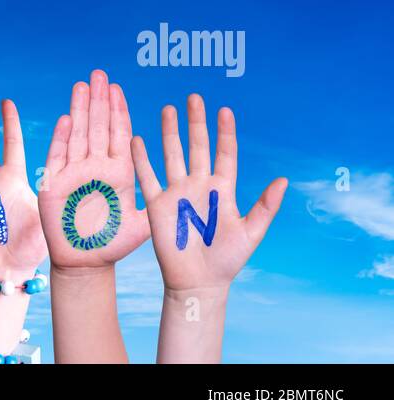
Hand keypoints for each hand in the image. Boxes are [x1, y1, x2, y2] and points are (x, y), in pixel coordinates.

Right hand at [39, 70, 149, 269]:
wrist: (85, 264)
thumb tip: (187, 192)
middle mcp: (96, 168)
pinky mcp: (55, 185)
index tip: (118, 88)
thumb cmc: (114, 245)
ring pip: (78, 135)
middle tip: (99, 74)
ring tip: (82, 86)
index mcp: (118, 172)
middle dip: (99, 101)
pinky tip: (67, 119)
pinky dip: (62, 139)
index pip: (119, 134)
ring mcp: (74, 174)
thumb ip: (161, 205)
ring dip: (80, 110)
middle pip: (97, 127)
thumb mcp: (145, 223)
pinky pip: (59, 158)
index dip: (118, 111)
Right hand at [131, 94, 286, 290]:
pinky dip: (142, 159)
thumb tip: (283, 180)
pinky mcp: (158, 205)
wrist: (198, 281)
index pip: (224, 153)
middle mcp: (199, 186)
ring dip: (170, 133)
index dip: (224, 132)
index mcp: (223, 189)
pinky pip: (148, 177)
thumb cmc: (227, 260)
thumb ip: (265, 206)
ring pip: (172, 155)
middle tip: (193, 98)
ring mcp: (177, 193)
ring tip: (168, 109)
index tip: (224, 110)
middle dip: (195, 122)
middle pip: (197, 146)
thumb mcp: (251, 232)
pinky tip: (138, 140)